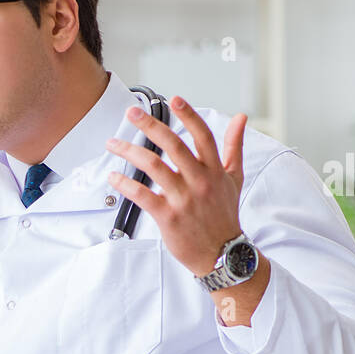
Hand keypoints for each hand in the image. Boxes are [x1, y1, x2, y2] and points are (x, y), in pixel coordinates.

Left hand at [105, 96, 247, 276]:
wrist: (222, 254)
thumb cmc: (225, 215)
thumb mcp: (235, 178)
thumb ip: (234, 146)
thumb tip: (241, 118)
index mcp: (215, 170)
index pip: (202, 135)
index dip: (188, 115)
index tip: (173, 99)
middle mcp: (199, 181)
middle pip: (173, 145)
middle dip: (150, 125)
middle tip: (131, 113)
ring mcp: (184, 199)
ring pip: (153, 166)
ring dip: (129, 152)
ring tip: (113, 144)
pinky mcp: (168, 216)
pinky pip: (142, 196)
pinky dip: (125, 184)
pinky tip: (114, 177)